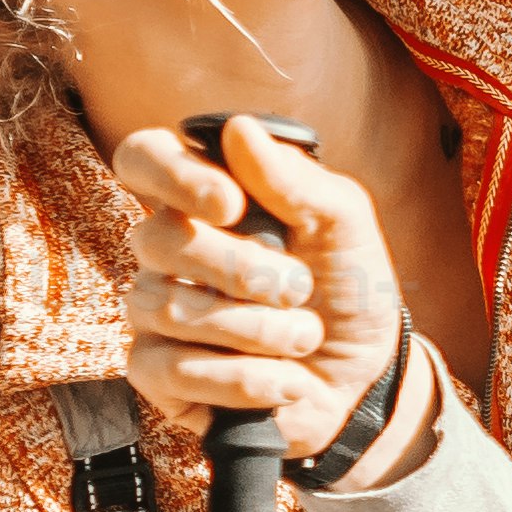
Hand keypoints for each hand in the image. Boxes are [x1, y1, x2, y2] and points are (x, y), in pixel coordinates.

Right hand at [111, 113, 401, 431]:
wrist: (367, 376)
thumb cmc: (348, 288)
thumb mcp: (344, 226)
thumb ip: (297, 181)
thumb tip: (238, 130)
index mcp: (204, 199)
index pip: (143, 159)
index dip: (173, 176)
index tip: (230, 204)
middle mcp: (167, 252)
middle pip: (159, 239)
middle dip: (243, 269)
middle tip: (300, 288)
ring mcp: (155, 312)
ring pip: (168, 309)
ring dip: (258, 330)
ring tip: (305, 336)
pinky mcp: (158, 376)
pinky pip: (171, 372)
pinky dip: (244, 380)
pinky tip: (287, 382)